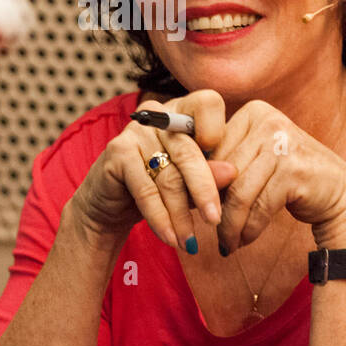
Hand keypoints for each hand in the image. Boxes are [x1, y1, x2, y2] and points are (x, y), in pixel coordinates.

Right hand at [69, 89, 235, 251]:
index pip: (209, 104)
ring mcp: (136, 130)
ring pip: (168, 177)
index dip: (219, 130)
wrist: (112, 204)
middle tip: (215, 221)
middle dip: (204, 192)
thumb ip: (209, 175)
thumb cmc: (160, 188)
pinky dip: (160, 218)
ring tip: (189, 242)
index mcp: (184, 111)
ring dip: (180, 215)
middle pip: (190, 152)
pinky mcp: (117, 151)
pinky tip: (169, 238)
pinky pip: (146, 190)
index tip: (226, 165)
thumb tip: (232, 172)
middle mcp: (160, 114)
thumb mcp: (190, 184)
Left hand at [207, 100, 345, 253]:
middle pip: (223, 172)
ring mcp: (282, 144)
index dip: (200, 182)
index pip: (211, 150)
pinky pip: (258, 207)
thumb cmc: (287, 177)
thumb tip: (182, 186)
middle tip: (209, 231)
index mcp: (253, 112)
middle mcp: (268, 121)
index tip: (195, 207)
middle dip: (213, 208)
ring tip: (226, 243)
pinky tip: (243, 242)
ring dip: (229, 225)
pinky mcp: (294, 171)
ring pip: (238, 193)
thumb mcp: (253, 162)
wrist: (337, 192)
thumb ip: (223, 165)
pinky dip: (247, 230)